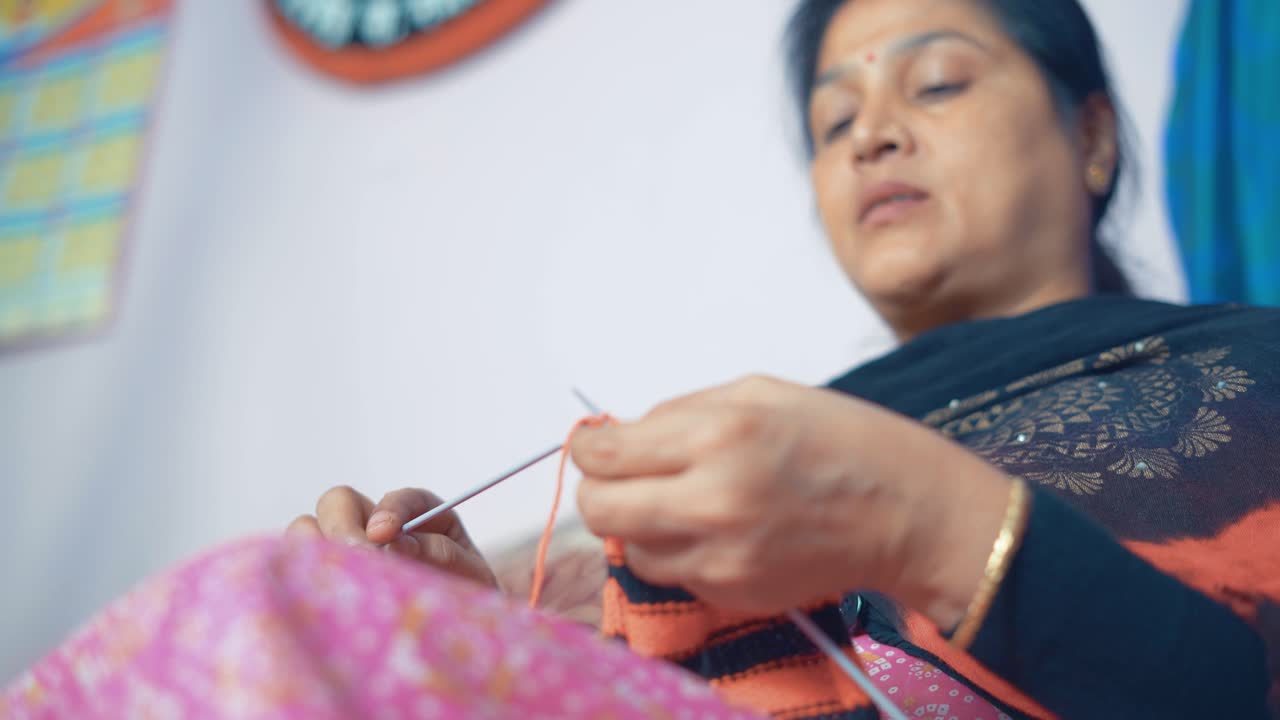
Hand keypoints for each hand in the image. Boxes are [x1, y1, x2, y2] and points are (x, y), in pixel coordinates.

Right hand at [287, 486, 498, 589]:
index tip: (384, 534)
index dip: (390, 510)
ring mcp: (344, 549)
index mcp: (420, 515)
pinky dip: (299, 574)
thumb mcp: (469, 576)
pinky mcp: (322, 578)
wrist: (454, 642)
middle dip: (343, 526)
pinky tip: (317, 598)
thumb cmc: (465, 603)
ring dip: (314, 549)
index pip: (401, 500)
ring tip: (334, 582)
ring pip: (305, 529)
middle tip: (356, 559)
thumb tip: (396, 544)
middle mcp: (374, 524)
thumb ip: (440, 555)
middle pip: (337, 502)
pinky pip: (294, 565)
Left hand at [570, 375, 1011, 625]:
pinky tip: (714, 530)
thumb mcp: (759, 393)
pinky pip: (671, 574)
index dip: (589, 449)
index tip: (598, 447)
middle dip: (599, 490)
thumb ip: (682, 412)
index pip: (605, 454)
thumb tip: (622, 434)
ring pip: (629, 547)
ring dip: (639, 524)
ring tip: (680, 504)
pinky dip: (677, 552)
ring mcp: (719, 555)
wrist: (907, 511)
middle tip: (622, 479)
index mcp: (717, 433)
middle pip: (597, 509)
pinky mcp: (731, 593)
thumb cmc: (841, 439)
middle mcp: (711, 498)